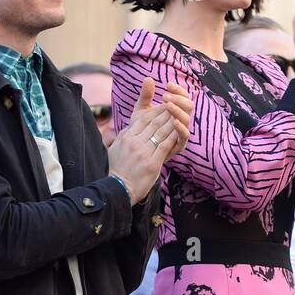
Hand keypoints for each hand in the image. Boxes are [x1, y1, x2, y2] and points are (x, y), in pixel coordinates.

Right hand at [109, 78, 193, 203]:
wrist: (117, 190)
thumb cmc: (116, 170)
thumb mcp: (114, 148)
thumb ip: (124, 136)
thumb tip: (130, 127)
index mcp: (126, 137)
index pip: (143, 119)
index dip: (155, 110)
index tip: (164, 105)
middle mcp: (134, 143)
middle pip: (153, 122)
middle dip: (166, 112)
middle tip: (176, 105)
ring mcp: (143, 153)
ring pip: (161, 132)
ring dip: (172, 121)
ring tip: (180, 114)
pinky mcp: (152, 164)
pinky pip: (165, 146)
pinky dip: (173, 136)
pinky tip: (179, 130)